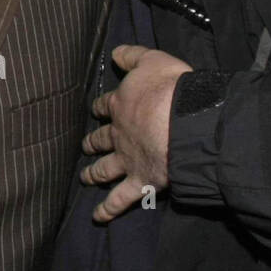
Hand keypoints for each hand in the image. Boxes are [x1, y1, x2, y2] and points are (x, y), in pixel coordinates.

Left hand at [80, 44, 192, 222]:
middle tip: (85, 146)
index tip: (97, 109)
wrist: (185, 122)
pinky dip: (108, 209)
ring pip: (105, 169)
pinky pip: (120, 199)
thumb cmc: (172, 88)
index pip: (107, 105)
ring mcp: (127, 160)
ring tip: (85, 178)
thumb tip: (114, 53)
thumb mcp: (152, 59)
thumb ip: (132, 55)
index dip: (101, 107)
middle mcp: (119, 134)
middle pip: (101, 139)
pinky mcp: (140, 182)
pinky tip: (97, 217)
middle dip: (93, 142)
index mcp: (122, 104)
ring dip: (94, 174)